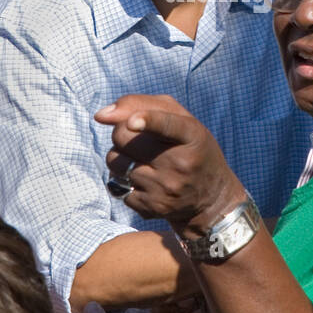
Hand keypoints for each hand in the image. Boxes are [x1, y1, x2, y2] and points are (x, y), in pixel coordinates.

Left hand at [94, 94, 246, 236]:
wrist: (211, 198)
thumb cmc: (190, 148)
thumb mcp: (181, 119)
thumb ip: (143, 104)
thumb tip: (101, 115)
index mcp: (193, 136)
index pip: (168, 125)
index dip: (148, 120)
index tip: (132, 122)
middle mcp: (181, 163)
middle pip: (123, 137)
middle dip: (121, 132)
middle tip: (138, 139)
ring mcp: (166, 188)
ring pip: (114, 161)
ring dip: (120, 157)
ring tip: (142, 160)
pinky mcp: (152, 207)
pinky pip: (116, 186)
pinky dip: (124, 181)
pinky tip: (146, 182)